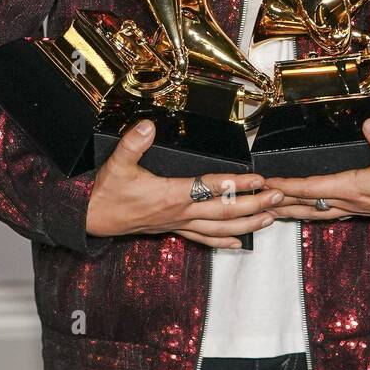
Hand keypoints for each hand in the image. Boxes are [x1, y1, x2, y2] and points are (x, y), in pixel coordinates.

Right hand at [86, 119, 283, 247]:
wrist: (91, 219)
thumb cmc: (106, 192)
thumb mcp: (116, 164)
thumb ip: (133, 144)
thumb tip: (146, 125)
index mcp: (170, 195)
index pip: (209, 188)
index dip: (234, 183)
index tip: (257, 178)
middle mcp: (179, 212)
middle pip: (223, 211)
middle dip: (253, 204)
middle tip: (277, 197)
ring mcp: (178, 224)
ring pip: (219, 229)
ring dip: (246, 224)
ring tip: (270, 218)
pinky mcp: (173, 229)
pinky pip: (204, 239)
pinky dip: (224, 241)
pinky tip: (240, 243)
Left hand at [262, 117, 369, 222]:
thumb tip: (369, 124)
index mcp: (356, 188)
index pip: (313, 188)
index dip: (288, 186)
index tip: (267, 183)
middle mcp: (351, 201)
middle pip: (307, 204)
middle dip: (280, 202)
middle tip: (254, 201)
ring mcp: (355, 207)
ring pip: (314, 212)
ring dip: (291, 210)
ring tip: (268, 210)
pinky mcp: (360, 208)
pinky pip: (326, 212)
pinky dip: (309, 211)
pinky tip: (303, 210)